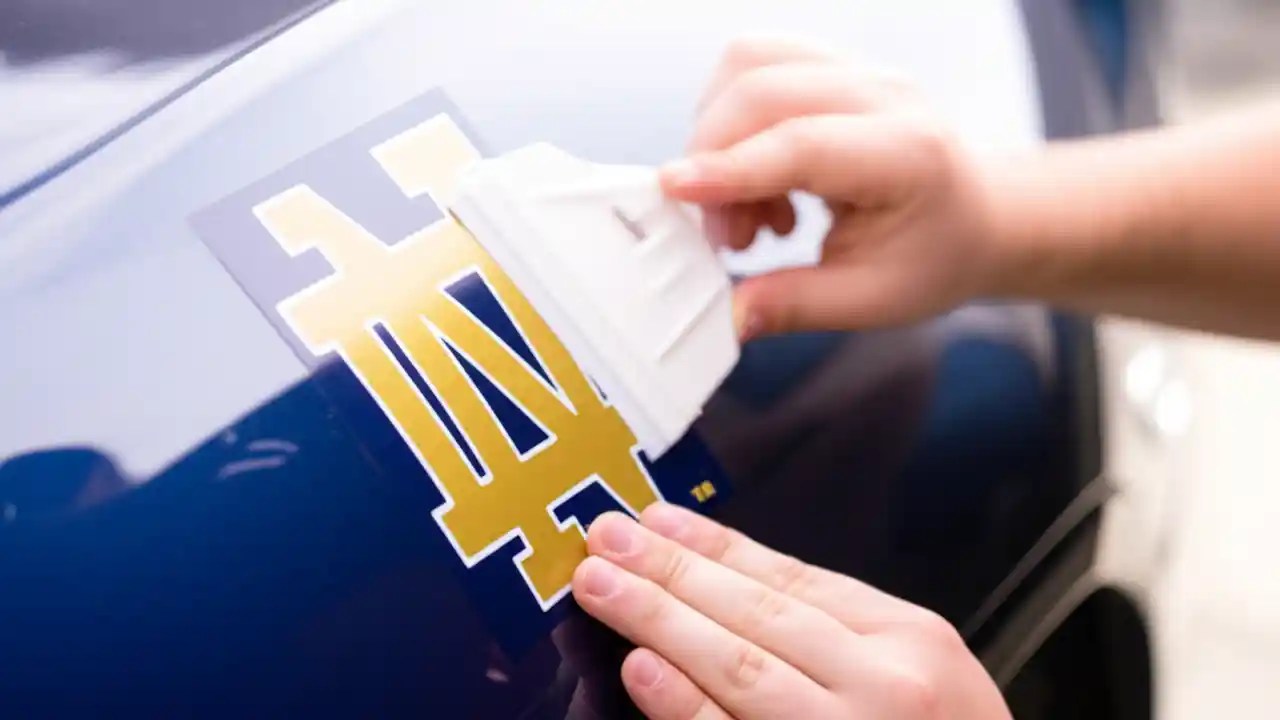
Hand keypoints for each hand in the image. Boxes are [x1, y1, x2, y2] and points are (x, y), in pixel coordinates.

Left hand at [571, 505, 1010, 718]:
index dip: (713, 546)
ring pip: (741, 667)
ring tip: (600, 586)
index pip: (790, 579)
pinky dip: (686, 707)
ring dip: (660, 620)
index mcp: (907, 639)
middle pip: (756, 614)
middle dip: (671, 570)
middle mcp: (882, 685)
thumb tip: (723, 575)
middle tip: (604, 539)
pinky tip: (641, 672)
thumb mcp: (915, 667)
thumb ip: (837, 626)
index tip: (651, 520)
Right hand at [662, 38, 1002, 338]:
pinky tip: (761, 184)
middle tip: (725, 238)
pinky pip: (757, 67)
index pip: (801, 142)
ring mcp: (856, 70)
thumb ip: (798, 305)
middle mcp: (882, 95)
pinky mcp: (830, 67)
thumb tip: (731, 315)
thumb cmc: (936, 255)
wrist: (980, 216)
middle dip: (714, 161)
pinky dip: (733, 122)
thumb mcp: (874, 299)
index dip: (730, 166)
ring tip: (748, 212)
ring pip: (751, 64)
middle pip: (762, 90)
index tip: (674, 189)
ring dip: (719, 134)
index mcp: (907, 153)